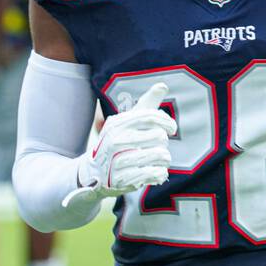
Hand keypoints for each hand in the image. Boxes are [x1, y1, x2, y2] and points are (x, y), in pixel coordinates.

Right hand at [68, 82, 175, 201]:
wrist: (94, 172)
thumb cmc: (118, 142)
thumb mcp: (128, 122)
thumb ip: (146, 105)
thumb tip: (162, 85)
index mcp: (118, 123)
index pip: (150, 116)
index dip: (166, 121)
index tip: (172, 128)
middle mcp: (115, 141)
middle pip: (158, 136)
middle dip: (164, 143)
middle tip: (157, 147)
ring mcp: (117, 161)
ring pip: (160, 155)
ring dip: (165, 159)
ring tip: (159, 160)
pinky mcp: (123, 180)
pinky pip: (155, 173)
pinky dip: (160, 173)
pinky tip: (156, 172)